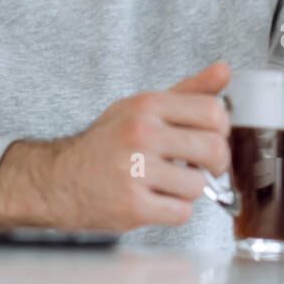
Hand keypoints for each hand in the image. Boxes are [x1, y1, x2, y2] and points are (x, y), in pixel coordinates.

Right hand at [0, 62, 231, 230]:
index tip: (211, 137)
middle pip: (214, 148)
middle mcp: (140, 134)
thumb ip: (187, 91)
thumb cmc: (107, 144)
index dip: (221, 128)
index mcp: (146, 106)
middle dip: (215, 163)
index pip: (213, 111)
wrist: (59, 180)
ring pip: (199, 186)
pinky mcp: (132, 206)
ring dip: (189, 190)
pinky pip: (181, 212)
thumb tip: (223, 70)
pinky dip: (174, 211)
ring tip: (167, 183)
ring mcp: (135, 171)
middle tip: (200, 166)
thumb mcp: (141, 108)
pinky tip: (156, 200)